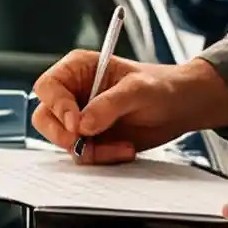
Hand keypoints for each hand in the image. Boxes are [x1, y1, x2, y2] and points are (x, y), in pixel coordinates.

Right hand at [31, 52, 227, 163]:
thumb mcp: (138, 89)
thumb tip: (84, 123)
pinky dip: (101, 158)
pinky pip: (82, 155)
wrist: (181, 107)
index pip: (49, 87)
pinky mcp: (91, 139)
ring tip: (121, 146)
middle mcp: (74, 93)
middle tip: (85, 142)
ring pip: (63, 141)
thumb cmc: (162, 86)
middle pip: (46, 117)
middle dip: (64, 135)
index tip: (77, 124)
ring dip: (89, 150)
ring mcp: (81, 118)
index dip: (57, 106)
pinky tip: (125, 149)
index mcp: (79, 69)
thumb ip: (109, 104)